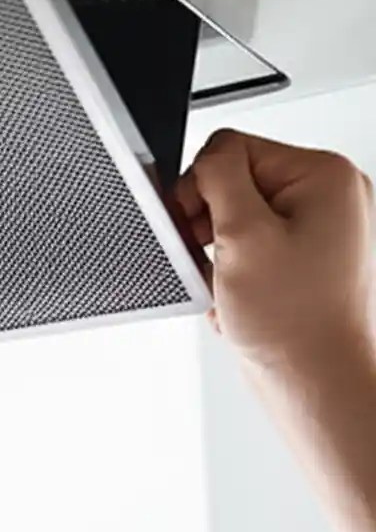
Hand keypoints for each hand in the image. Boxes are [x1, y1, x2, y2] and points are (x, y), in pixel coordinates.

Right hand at [175, 129, 374, 372]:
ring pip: (237, 211)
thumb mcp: (241, 235)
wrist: (315, 383)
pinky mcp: (305, 253)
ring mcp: (321, 225)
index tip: (200, 227)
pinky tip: (239, 288)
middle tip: (216, 256)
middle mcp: (332, 195)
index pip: (232, 148)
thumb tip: (205, 159)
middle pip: (234, 178)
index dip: (201, 186)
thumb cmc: (293, 323)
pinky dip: (232, 262)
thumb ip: (217, 179)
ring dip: (218, 244)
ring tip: (231, 279)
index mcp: (327, 176)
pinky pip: (250, 239)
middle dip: (210, 218)